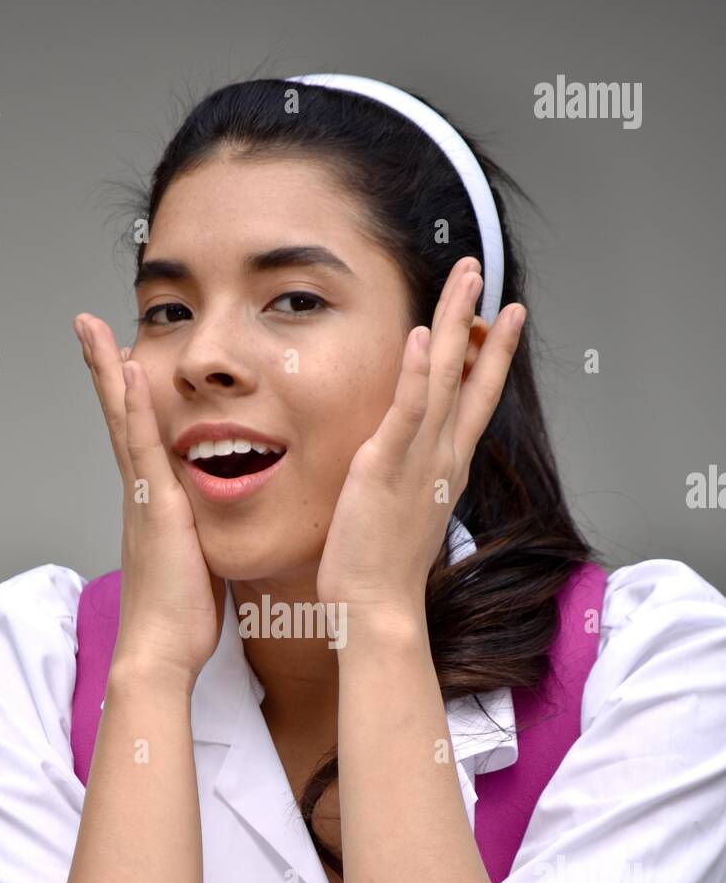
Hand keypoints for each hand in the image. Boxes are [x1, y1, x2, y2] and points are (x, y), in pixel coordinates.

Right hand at [74, 314, 226, 685]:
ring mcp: (142, 497)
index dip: (128, 398)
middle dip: (104, 369)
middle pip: (119, 417)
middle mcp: (139, 493)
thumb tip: (217, 530)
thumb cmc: (182, 619)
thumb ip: (203, 538)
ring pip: (122, 421)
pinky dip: (134, 406)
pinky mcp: (154, 506)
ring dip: (108, 371)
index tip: (122, 358)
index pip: (137, 437)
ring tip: (92, 328)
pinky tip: (132, 369)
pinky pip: (142, 445)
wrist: (162, 652)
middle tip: (88, 325)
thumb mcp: (198, 564)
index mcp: (152, 504)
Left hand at [315, 258, 525, 623]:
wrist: (378, 609)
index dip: (490, 354)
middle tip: (482, 273)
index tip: (502, 317)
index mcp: (446, 467)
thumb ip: (411, 480)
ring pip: (446, 378)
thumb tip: (407, 467)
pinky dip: (420, 373)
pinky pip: (408, 411)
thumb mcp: (405, 514)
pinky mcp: (387, 467)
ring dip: (455, 324)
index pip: (474, 399)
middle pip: (468, 374)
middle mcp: (442, 457)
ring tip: (464, 278)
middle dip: (478, 320)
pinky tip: (425, 336)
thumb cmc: (383, 572)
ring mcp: (419, 459)